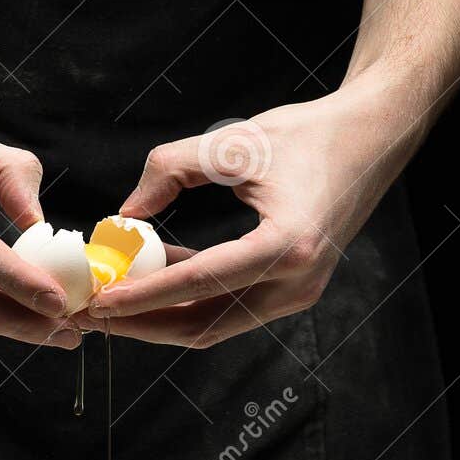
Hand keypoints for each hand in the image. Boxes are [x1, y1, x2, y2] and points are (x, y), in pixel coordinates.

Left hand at [83, 79, 424, 347]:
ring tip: (110, 302)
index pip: (199, 283)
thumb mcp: (232, 142)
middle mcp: (297, 281)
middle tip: (90, 315)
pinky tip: (150, 275)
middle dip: (142, 324)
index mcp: (287, 245)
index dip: (143, 297)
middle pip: (204, 324)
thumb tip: (125, 214)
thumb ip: (171, 169)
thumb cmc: (307, 135)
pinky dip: (188, 298)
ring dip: (161, 316)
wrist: (369, 139)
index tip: (98, 302)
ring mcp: (298, 292)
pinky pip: (230, 306)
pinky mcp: (293, 289)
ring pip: (214, 323)